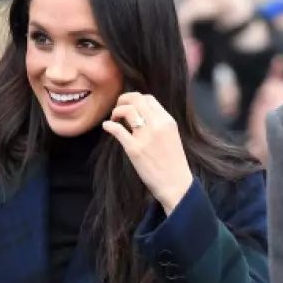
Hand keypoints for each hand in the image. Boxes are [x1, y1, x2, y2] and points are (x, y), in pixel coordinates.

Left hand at [103, 92, 193, 213]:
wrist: (175, 183)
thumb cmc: (173, 162)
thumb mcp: (172, 135)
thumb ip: (159, 123)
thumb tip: (141, 114)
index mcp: (167, 121)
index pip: (149, 99)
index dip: (136, 99)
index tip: (130, 106)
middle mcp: (157, 125)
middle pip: (136, 99)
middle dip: (123, 100)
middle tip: (118, 108)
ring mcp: (145, 136)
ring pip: (126, 110)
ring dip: (116, 111)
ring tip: (114, 119)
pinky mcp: (134, 149)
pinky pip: (117, 130)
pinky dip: (109, 125)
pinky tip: (107, 127)